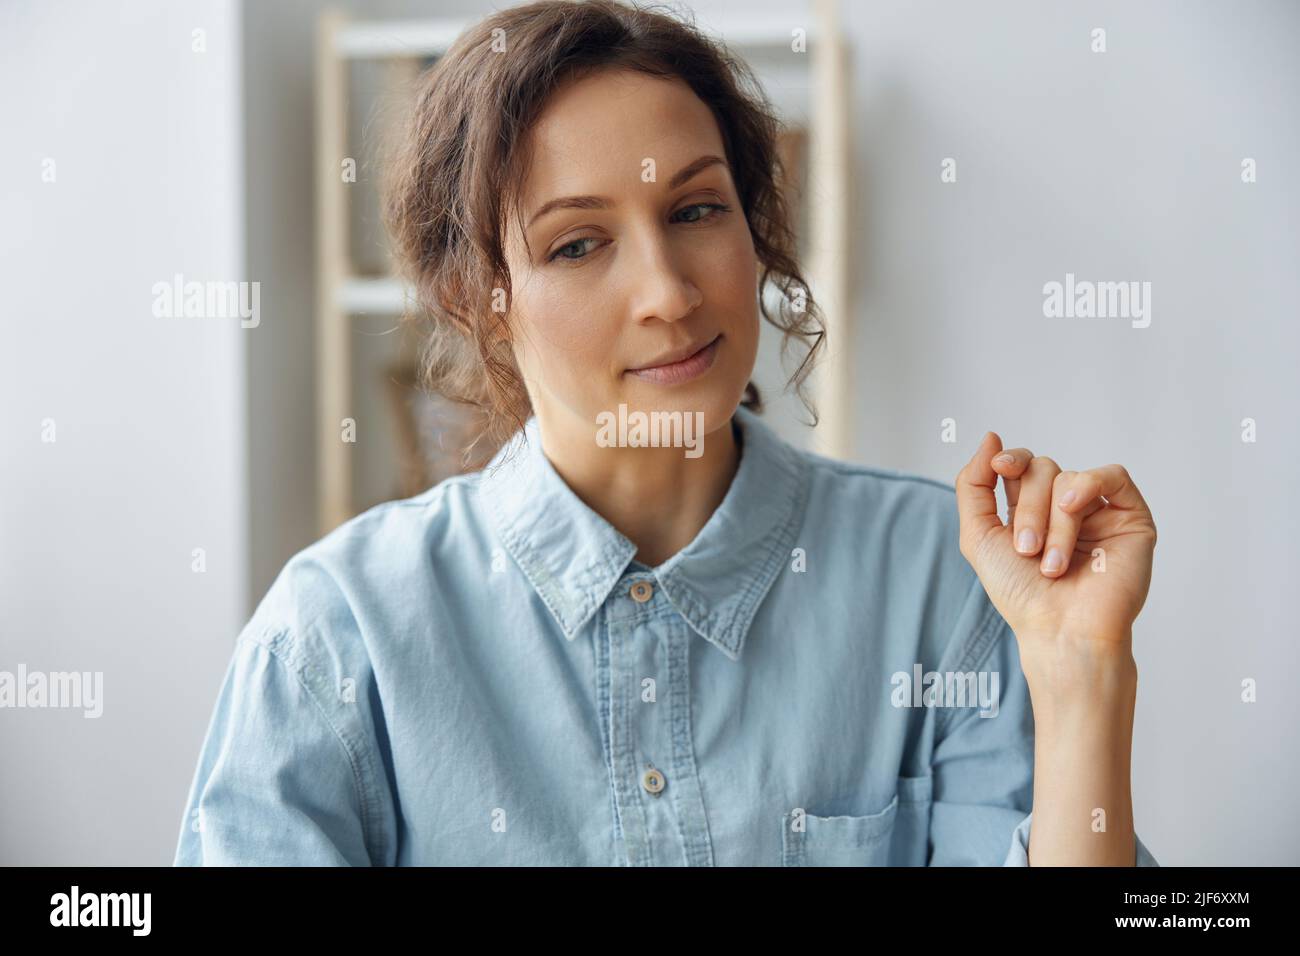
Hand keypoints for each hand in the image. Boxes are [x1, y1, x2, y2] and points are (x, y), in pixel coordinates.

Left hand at [955, 431, 1156, 648]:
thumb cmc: (1020, 594)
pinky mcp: (1131, 519)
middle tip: (1026, 550)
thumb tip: (991, 438)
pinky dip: (1088, 485)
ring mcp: (1098, 512)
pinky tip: (1073, 508)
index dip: (1010, 459)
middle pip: (1042, 469)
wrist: (1060, 630)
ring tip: (1052, 564)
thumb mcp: (978, 536)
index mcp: (1031, 510)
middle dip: (1028, 509)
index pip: (1022, 465)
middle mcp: (1065, 508)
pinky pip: (1113, 476)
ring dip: (1053, 521)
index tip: (999, 467)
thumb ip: (974, 485)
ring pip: (1069, 479)